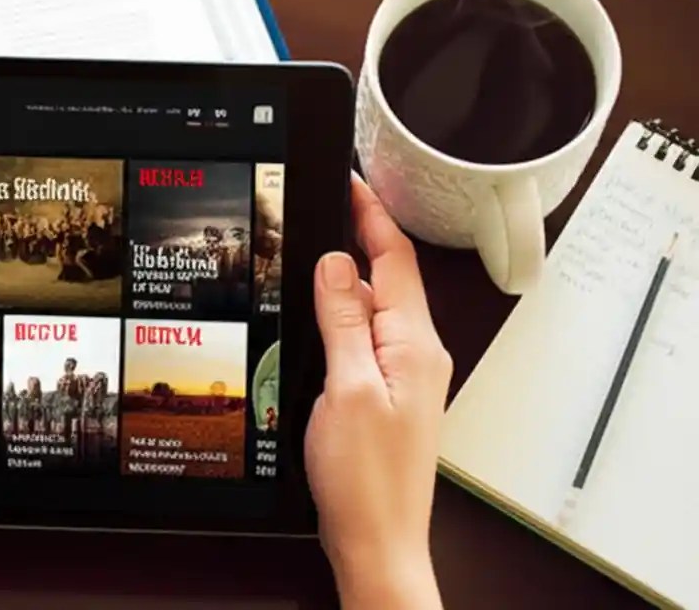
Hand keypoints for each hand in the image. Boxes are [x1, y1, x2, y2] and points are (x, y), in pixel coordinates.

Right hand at [306, 175, 451, 608]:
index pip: (396, 259)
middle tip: (318, 209)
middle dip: (355, 240)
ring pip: (372, 309)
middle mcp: (416, 354)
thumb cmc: (368, 478)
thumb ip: (344, 320)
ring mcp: (402, 376)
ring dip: (344, 281)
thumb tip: (337, 263)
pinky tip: (314, 320)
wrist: (376, 540)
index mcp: (414, 344)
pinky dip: (340, 318)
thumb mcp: (347, 387)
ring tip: (307, 258)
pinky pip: (364, 339)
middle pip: (387, 279)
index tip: (350, 181)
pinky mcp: (384, 395)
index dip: (372, 215)